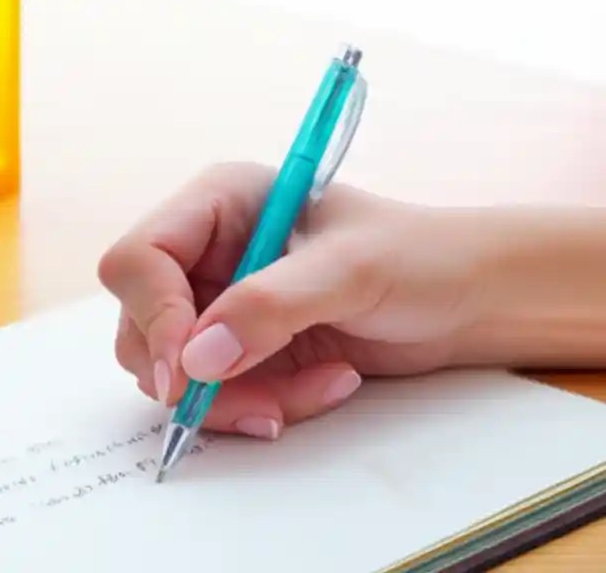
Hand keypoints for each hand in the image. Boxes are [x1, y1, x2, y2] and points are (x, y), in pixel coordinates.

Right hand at [98, 162, 484, 438]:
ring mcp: (218, 303)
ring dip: (238, 397)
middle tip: (260, 402)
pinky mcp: (238, 349)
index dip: (152, 315)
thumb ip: (269, 307)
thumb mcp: (350, 271)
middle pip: (141, 324)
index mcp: (218, 204)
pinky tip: (324, 384)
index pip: (139, 259)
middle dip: (198, 373)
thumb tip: (195, 359)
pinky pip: (215, 395)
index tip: (185, 372)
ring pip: (174, 371)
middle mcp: (204, 252)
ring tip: (317, 386)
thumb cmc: (420, 257)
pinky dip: (262, 406)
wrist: (470, 300)